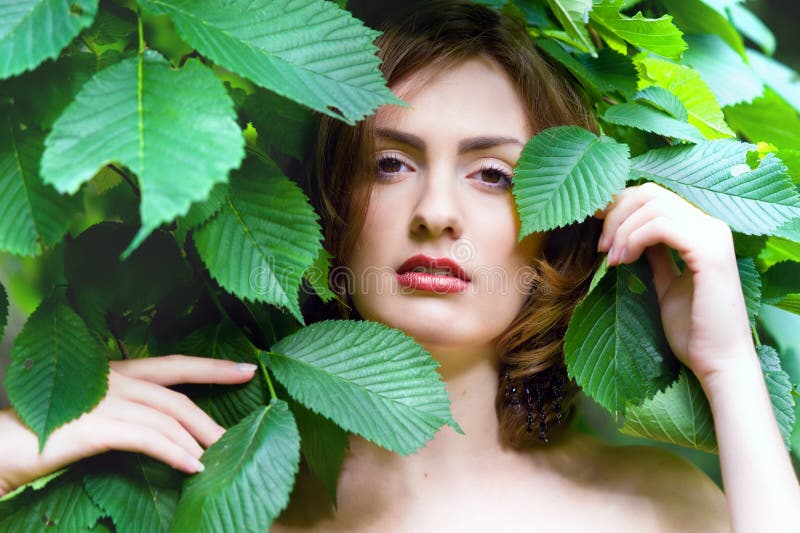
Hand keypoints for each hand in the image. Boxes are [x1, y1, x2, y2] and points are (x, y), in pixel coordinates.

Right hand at [0, 355, 256, 495]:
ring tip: (222, 456)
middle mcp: (114, 379)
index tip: (247, 368)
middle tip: (245, 426)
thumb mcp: (97, 416)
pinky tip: (193, 466)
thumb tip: (175, 431)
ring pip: (169, 416)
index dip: (212, 366)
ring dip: (200, 438)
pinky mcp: (95, 426)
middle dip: (215, 410)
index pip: (175, 364)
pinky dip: (175, 452)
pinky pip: (147, 438)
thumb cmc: (46, 435)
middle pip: (178, 393)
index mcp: (117, 372)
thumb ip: (131, 413)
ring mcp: (105, 401)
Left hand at [595, 183, 755, 381]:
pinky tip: (623, 261)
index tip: (594, 227)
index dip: (619, 205)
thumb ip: (653, 255)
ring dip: (621, 230)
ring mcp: (713, 236)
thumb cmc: (692, 330)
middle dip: (615, 214)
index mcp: (702, 230)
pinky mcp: (709, 252)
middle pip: (650, 193)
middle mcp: (711, 226)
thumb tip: (629, 234)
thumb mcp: (665, 283)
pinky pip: (661, 227)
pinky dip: (633, 239)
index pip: (654, 196)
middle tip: (600, 247)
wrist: (718, 362)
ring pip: (653, 206)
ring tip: (611, 260)